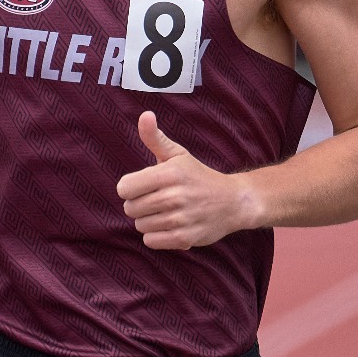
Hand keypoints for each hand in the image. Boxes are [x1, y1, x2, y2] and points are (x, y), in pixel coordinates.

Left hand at [115, 112, 258, 249]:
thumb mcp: (178, 155)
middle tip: (156, 200)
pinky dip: (156, 236)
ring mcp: (180, 219)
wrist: (233, 202)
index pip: (124, 188)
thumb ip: (155, 138)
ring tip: (165, 213)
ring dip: (148, 221)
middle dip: (139, 205)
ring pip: (140, 225)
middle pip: (130, 208)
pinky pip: (151, 241)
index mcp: (170, 173)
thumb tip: (144, 115)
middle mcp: (174, 196)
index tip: (144, 186)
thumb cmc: (199, 177)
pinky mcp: (185, 238)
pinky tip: (169, 226)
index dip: (130, 188)